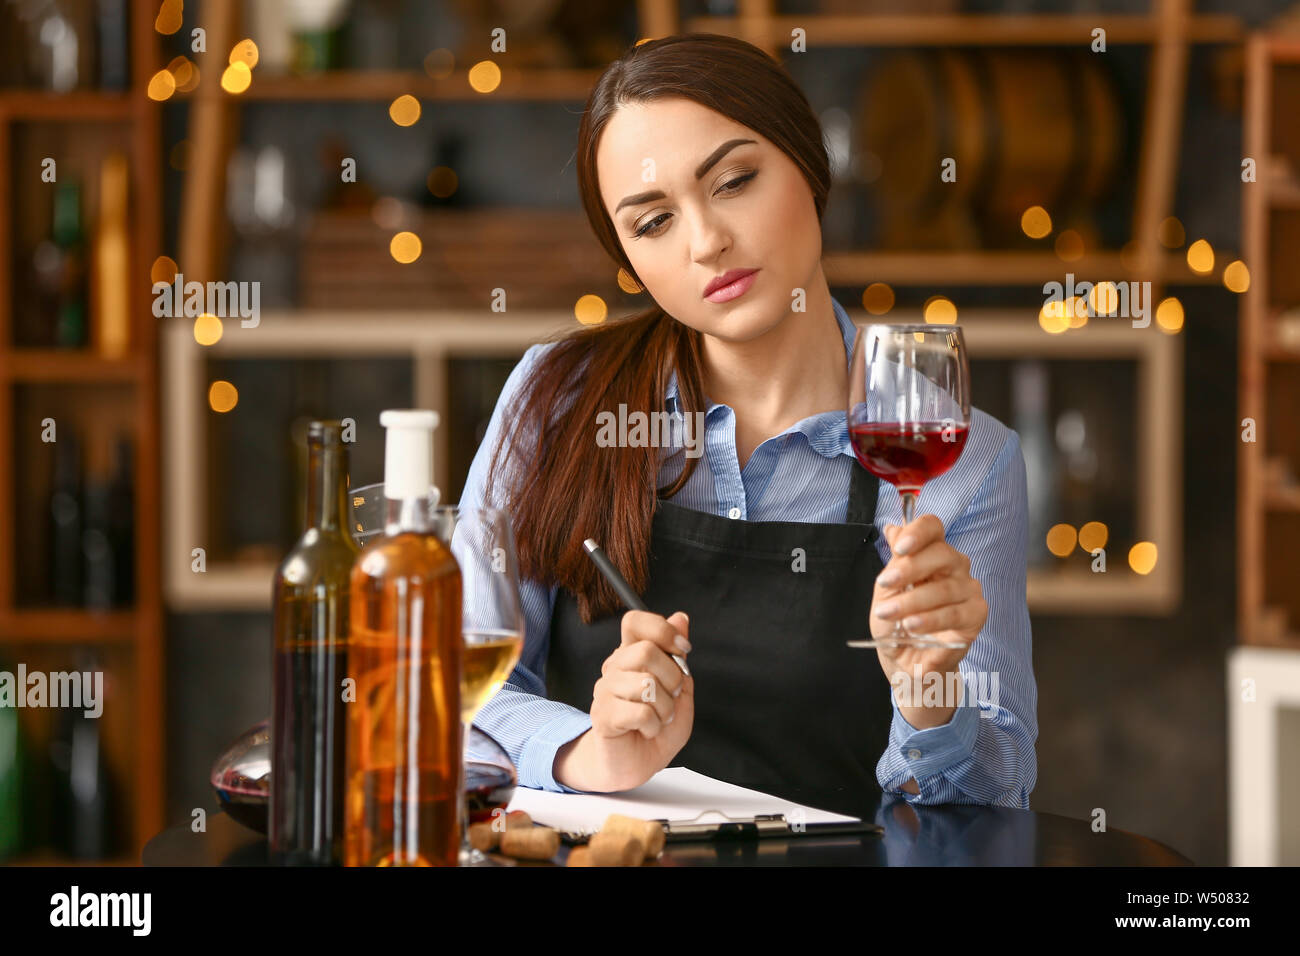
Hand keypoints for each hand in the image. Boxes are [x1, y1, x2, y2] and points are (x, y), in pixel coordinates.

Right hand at [553, 610, 693, 791]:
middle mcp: (615, 668)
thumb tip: (681, 618)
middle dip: (672, 677)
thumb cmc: (657, 726)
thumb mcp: (680, 690)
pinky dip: (654, 726)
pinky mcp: (603, 716)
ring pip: (646, 683)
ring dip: (665, 707)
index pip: (635, 621)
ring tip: (659, 718)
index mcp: (631, 654)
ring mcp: (605, 691)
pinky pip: (640, 713)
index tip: (682, 649)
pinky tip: (648, 730)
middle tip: (671, 697)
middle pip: (646, 650)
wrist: (637, 763)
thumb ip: (678, 656)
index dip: (663, 630)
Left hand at [869, 514, 985, 725]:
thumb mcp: (886, 593)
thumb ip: (894, 563)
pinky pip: (954, 614)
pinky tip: (912, 627)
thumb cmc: (896, 624)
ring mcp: (969, 589)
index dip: (918, 532)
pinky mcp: (976, 615)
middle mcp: (955, 566)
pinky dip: (931, 621)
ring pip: (945, 587)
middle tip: (885, 584)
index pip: (933, 528)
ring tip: (893, 615)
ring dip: (914, 601)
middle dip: (910, 568)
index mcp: (931, 553)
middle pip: (942, 553)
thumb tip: (891, 527)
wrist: (906, 660)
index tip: (898, 548)